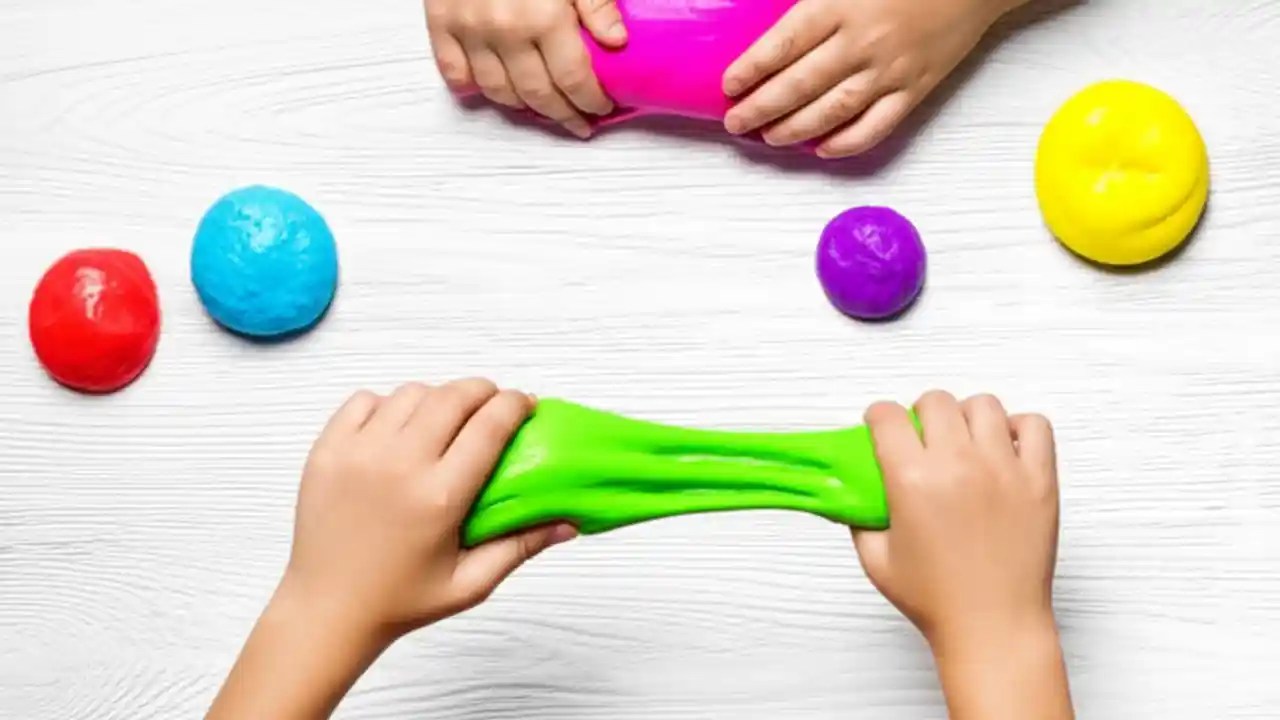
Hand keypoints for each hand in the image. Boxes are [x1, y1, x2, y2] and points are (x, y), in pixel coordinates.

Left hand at [283, 379, 575, 639]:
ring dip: (437, 398)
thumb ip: (521, 546)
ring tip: (446, 419)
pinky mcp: (326, 450)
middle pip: (453, 396)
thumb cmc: (401, 600)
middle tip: (493, 403)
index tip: (526, 405)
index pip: (489, 425)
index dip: (515, 405)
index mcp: (439, 497)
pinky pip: (364, 401)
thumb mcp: (470, 582)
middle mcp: (398, 465)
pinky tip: (398, 428)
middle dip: (483, 391)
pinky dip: (388, 405)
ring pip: (411, 393)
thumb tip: (570, 523)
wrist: (326, 610)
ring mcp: (357, 453)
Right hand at [426, 0, 626, 137]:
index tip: (602, 107)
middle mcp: (506, 31)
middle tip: (579, 122)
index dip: (591, 101)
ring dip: (525, 107)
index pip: (573, 79)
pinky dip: (473, 87)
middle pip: (539, 95)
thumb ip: (595, 2)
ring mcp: (469, 30)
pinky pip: (454, 72)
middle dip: (564, 115)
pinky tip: (494, 89)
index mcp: (544, 16)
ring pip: (499, 92)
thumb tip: (617, 41)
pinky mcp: (440, 22)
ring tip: (544, 109)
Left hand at [722, 0, 1024, 157]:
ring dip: (794, 129)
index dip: (752, 69)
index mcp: (840, 4)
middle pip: (800, 85)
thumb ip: (812, 0)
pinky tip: (821, 150)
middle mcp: (862, 42)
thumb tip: (778, 30)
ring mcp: (890, 70)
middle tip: (736, 122)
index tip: (730, 85)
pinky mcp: (916, 89)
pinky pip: (876, 127)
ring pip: (832, 111)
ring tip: (768, 137)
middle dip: (761, 108)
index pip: (783, 44)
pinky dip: (846, 143)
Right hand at [852, 391, 1070, 718]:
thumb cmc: (936, 600)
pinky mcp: (1039, 480)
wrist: (993, 627)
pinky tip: (1003, 448)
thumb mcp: (876, 558)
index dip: (878, 417)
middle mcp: (958, 465)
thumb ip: (859, 517)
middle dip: (919, 413)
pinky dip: (1019, 428)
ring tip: (963, 440)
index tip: (880, 426)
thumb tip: (853, 490)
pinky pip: (1034, 426)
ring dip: (966, 416)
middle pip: (935, 401)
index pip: (888, 416)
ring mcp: (1003, 469)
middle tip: (921, 436)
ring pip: (983, 405)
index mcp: (913, 479)